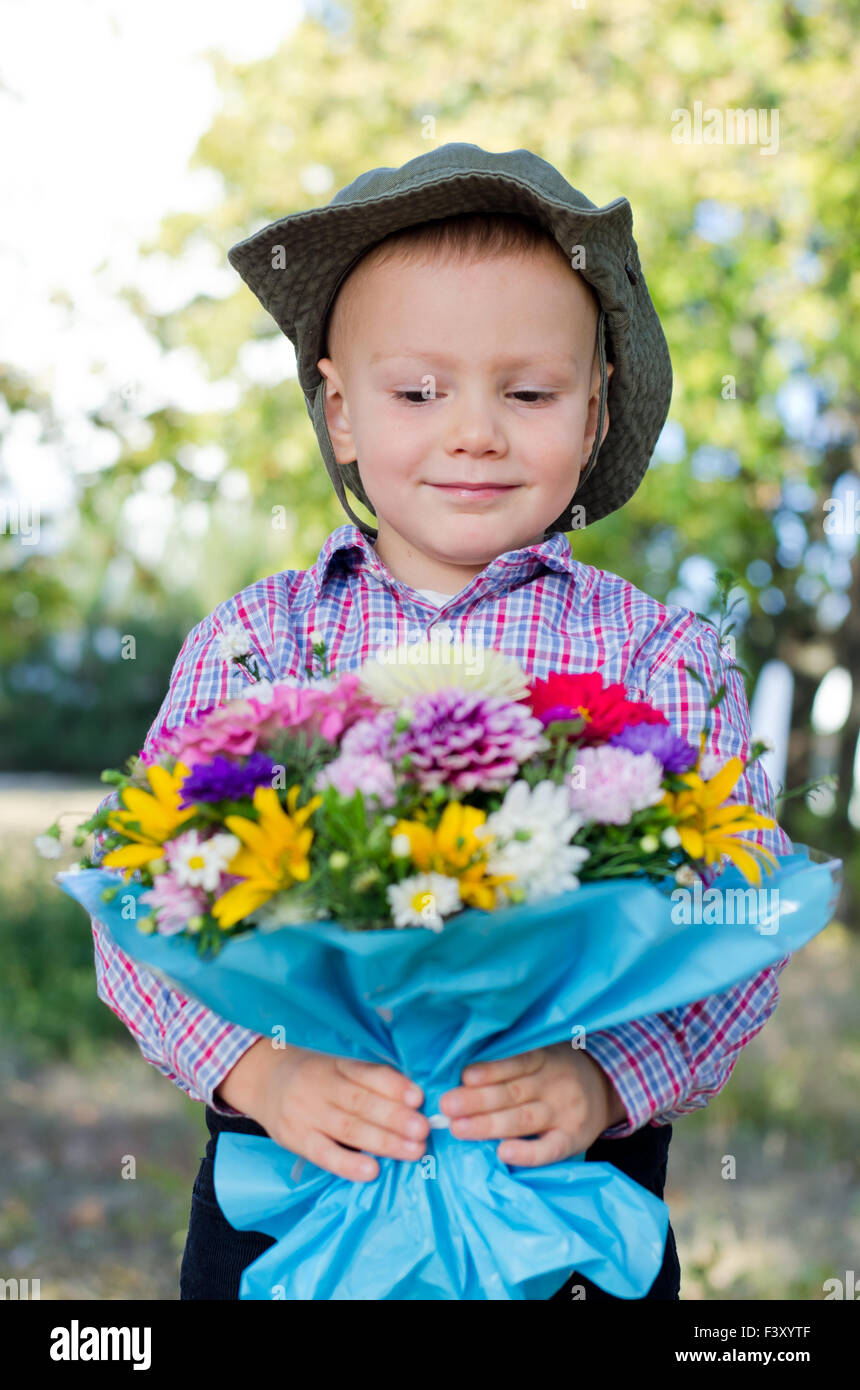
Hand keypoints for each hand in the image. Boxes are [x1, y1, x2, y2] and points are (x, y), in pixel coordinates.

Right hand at [215, 1038, 428, 1181]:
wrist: (263, 1079)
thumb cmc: (314, 1076)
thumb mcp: (337, 1067)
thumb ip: (369, 1081)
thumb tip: (414, 1102)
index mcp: (337, 1066)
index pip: (367, 1074)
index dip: (393, 1086)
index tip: (419, 1098)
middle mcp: (321, 1087)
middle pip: (361, 1103)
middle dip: (395, 1118)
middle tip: (423, 1130)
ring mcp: (306, 1114)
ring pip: (348, 1129)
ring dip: (383, 1142)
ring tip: (413, 1150)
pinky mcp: (295, 1139)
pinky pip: (324, 1154)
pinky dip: (349, 1165)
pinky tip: (372, 1171)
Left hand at [439, 1043, 627, 1166]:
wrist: (605, 1088)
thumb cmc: (557, 1072)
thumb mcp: (543, 1055)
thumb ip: (510, 1063)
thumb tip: (461, 1076)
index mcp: (546, 1059)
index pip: (517, 1063)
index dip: (491, 1070)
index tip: (464, 1077)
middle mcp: (554, 1085)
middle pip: (513, 1093)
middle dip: (478, 1101)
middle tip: (447, 1106)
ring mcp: (564, 1114)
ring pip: (524, 1120)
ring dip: (489, 1125)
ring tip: (459, 1129)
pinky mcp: (572, 1140)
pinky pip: (548, 1150)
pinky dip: (526, 1153)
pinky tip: (503, 1153)